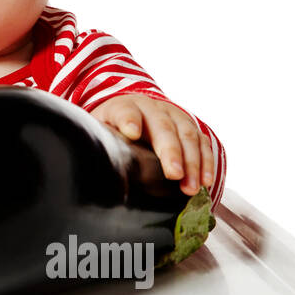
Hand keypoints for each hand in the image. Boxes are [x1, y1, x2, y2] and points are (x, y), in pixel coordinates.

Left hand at [91, 94, 214, 195]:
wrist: (129, 114)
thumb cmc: (110, 132)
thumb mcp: (98, 132)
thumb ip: (96, 143)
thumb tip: (87, 169)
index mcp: (122, 106)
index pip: (124, 110)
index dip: (128, 120)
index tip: (132, 132)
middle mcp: (151, 107)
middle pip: (162, 126)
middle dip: (170, 150)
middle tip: (174, 174)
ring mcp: (173, 115)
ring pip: (187, 135)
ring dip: (192, 162)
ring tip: (191, 187)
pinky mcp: (189, 127)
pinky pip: (202, 143)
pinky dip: (206, 162)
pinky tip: (206, 181)